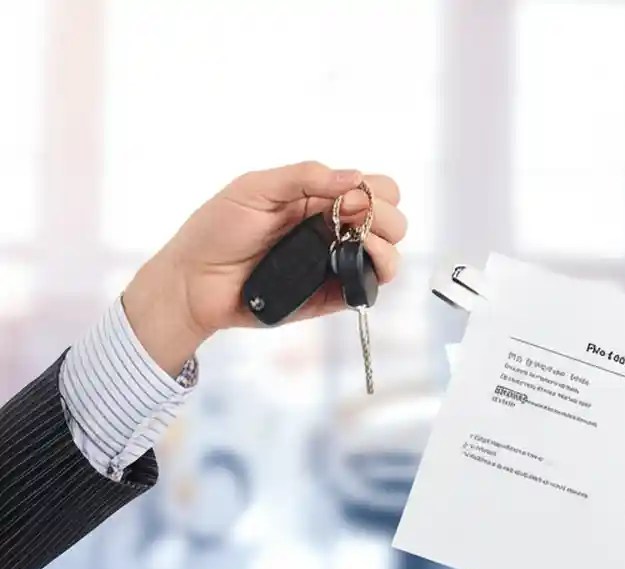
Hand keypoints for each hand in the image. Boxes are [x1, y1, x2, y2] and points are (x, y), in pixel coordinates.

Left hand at [122, 161, 408, 375]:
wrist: (193, 283)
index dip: (376, 191)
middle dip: (386, 218)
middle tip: (355, 224)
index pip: (375, 188)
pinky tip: (356, 268)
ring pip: (390, 254)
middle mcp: (336, 229)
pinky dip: (376, 276)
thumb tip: (357, 179)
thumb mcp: (255, 189)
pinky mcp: (332, 296)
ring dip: (386, 247)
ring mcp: (336, 263)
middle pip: (392, 220)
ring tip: (358, 247)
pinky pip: (370, 288)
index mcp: (320, 198)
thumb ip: (304, 177)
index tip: (351, 201)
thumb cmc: (216, 230)